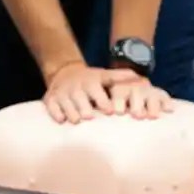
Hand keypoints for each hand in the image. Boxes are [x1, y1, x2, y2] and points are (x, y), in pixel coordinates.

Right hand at [43, 62, 172, 123]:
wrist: (64, 73)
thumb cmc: (91, 80)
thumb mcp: (105, 75)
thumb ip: (121, 77)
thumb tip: (142, 79)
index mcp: (91, 81)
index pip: (96, 90)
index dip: (102, 100)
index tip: (109, 111)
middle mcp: (76, 87)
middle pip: (80, 97)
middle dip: (84, 107)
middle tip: (89, 117)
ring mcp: (62, 93)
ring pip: (65, 102)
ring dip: (71, 111)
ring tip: (77, 121)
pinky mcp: (50, 99)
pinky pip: (51, 106)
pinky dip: (55, 112)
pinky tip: (61, 120)